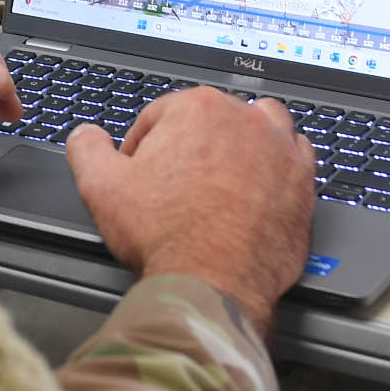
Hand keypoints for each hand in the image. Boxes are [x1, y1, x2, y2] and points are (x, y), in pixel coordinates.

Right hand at [66, 89, 314, 331]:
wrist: (213, 281)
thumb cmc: (165, 235)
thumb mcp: (100, 186)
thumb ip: (87, 148)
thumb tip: (87, 136)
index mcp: (196, 109)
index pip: (162, 115)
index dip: (145, 146)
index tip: (143, 172)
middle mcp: (244, 119)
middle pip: (212, 119)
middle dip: (193, 144)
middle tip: (178, 181)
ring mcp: (279, 149)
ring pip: (259, 129)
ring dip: (241, 143)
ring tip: (222, 174)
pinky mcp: (303, 181)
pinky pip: (294, 157)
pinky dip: (277, 166)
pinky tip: (258, 186)